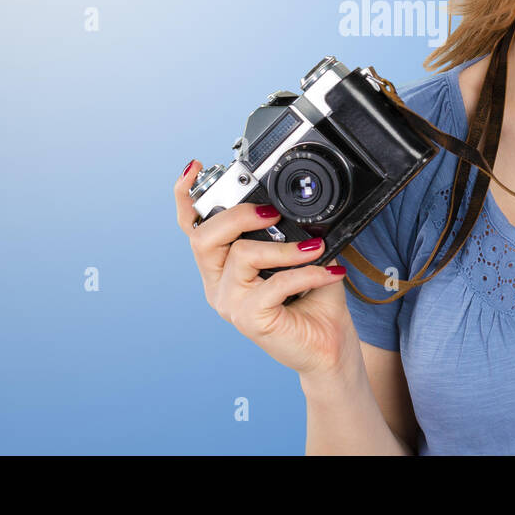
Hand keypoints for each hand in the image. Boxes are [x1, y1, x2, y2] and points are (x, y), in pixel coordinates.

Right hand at [174, 160, 362, 378]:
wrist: (329, 348)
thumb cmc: (313, 301)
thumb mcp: (300, 255)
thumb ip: (288, 231)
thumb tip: (295, 204)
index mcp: (222, 266)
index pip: (193, 228)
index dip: (185, 196)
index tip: (195, 166)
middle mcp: (218, 284)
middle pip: (204, 237)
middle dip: (239, 215)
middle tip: (273, 214)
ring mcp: (230, 303)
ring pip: (242, 256)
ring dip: (284, 249)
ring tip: (315, 248)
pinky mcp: (249, 320)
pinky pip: (274, 285)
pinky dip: (306, 273)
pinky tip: (329, 272)